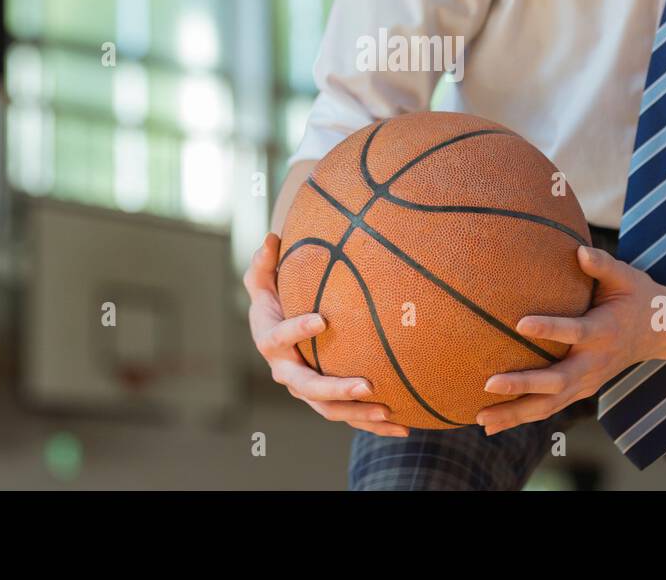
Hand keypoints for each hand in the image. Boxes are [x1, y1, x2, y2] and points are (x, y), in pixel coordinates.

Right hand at [244, 232, 409, 436]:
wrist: (277, 335)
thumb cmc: (273, 301)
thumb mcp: (262, 281)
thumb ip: (263, 263)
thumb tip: (271, 238)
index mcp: (270, 342)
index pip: (279, 338)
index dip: (297, 330)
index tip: (322, 319)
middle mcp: (286, 372)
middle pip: (308, 387)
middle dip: (337, 389)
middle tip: (366, 384)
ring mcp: (305, 391)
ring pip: (329, 410)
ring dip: (358, 413)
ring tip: (388, 410)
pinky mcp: (324, 402)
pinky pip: (348, 417)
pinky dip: (373, 425)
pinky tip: (402, 428)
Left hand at [474, 244, 665, 435]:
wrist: (662, 332)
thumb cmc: (638, 297)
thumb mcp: (626, 277)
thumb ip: (602, 265)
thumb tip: (579, 249)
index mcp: (604, 332)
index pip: (575, 332)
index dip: (550, 329)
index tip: (520, 323)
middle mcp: (595, 363)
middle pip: (556, 381)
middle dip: (523, 385)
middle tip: (489, 383)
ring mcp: (588, 382)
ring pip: (549, 404)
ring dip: (514, 413)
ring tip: (480, 418)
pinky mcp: (581, 390)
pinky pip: (549, 408)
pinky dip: (521, 417)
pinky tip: (492, 425)